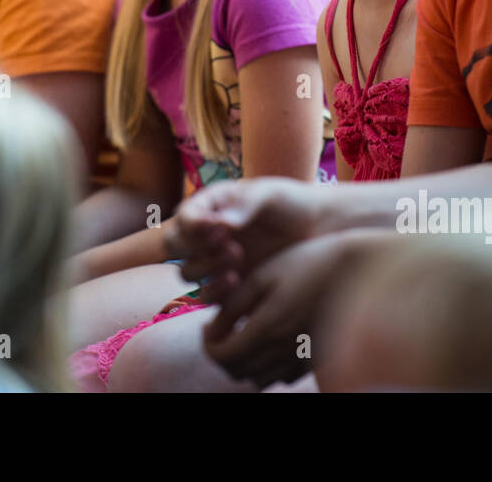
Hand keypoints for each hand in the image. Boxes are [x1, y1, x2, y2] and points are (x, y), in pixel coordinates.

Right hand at [164, 177, 322, 295]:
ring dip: (206, 267)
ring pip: (187, 272)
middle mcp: (205, 235)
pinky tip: (238, 279)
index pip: (183, 216)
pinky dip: (216, 290)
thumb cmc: (290, 205)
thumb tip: (221, 223)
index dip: (194, 224)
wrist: (317, 232)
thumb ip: (245, 205)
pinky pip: (207, 296)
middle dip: (194, 245)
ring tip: (237, 256)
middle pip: (174, 245)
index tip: (219, 225)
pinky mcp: (228, 288)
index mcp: (209, 207)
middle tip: (225, 241)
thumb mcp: (270, 195)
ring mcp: (214, 262)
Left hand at [200, 230, 374, 386]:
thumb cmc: (309, 262)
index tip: (209, 325)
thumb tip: (213, 328)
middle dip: (222, 353)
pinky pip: (284, 377)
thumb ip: (234, 303)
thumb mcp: (265, 274)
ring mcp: (303, 359)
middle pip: (238, 371)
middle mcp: (285, 351)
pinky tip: (273, 341)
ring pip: (259, 379)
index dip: (208, 343)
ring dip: (245, 362)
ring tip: (247, 334)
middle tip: (222, 330)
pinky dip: (269, 367)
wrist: (361, 269)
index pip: (222, 356)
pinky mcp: (318, 360)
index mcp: (268, 327)